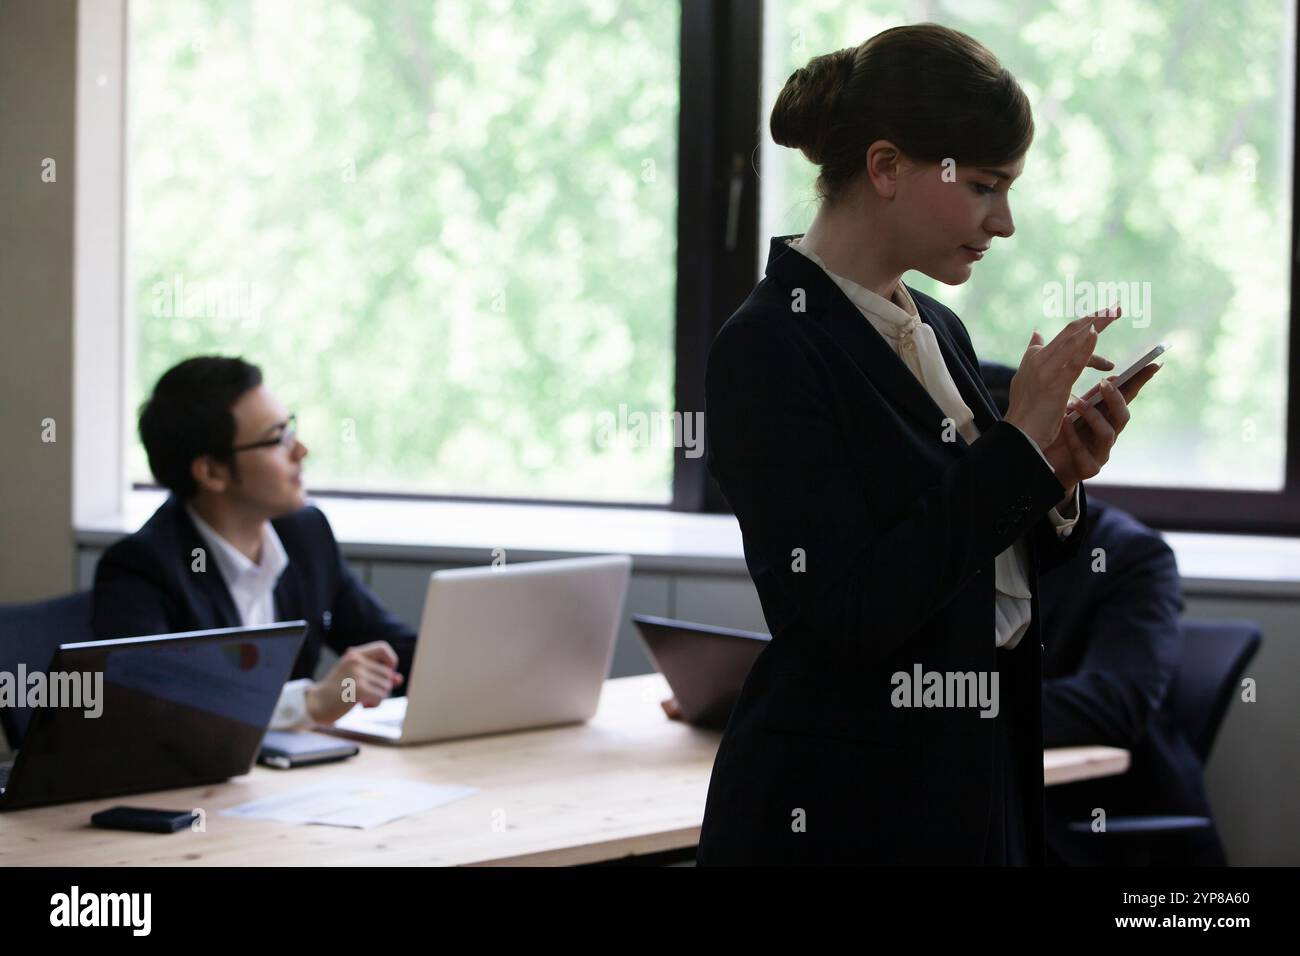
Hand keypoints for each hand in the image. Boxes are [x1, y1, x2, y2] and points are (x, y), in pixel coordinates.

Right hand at [305, 640, 403, 724]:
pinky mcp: (359, 689)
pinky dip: (376, 703)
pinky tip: (363, 705)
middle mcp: (356, 661)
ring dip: (379, 697)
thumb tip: (398, 679)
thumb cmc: (336, 691)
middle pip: (388, 674)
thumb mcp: (354, 677)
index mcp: (354, 654)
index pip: (383, 648)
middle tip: (368, 694)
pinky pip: (381, 696)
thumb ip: (376, 675)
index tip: (386, 673)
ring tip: (363, 700)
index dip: (391, 661)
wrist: (316, 705)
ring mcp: (357, 674)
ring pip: (386, 686)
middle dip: (383, 687)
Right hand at [1004, 305, 1120, 450]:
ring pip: (1074, 340)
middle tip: (1116, 307)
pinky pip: (1074, 361)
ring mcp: (1047, 370)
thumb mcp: (1026, 378)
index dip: (1086, 327)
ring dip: (1097, 323)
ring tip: (1115, 311)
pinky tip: (1097, 333)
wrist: (1019, 433)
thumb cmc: (1025, 411)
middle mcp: (1039, 358)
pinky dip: (1086, 346)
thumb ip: (1033, 354)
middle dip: (1096, 317)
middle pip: (1071, 331)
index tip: (1104, 323)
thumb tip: (1037, 333)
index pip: (1064, 336)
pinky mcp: (1056, 383)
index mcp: (1034, 357)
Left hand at [1043, 362, 1161, 494]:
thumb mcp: (1074, 412)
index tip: (1152, 364)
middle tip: (1105, 383)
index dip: (1140, 382)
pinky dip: (1073, 437)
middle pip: (1123, 416)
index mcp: (1107, 418)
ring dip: (1093, 416)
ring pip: (1107, 434)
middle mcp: (1109, 435)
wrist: (1044, 464)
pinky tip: (1064, 423)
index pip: (1127, 398)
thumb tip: (1111, 376)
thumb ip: (1091, 398)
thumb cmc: (1061, 435)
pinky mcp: (1087, 468)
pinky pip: (1082, 452)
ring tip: (1076, 403)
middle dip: (1117, 399)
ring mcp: (1101, 453)